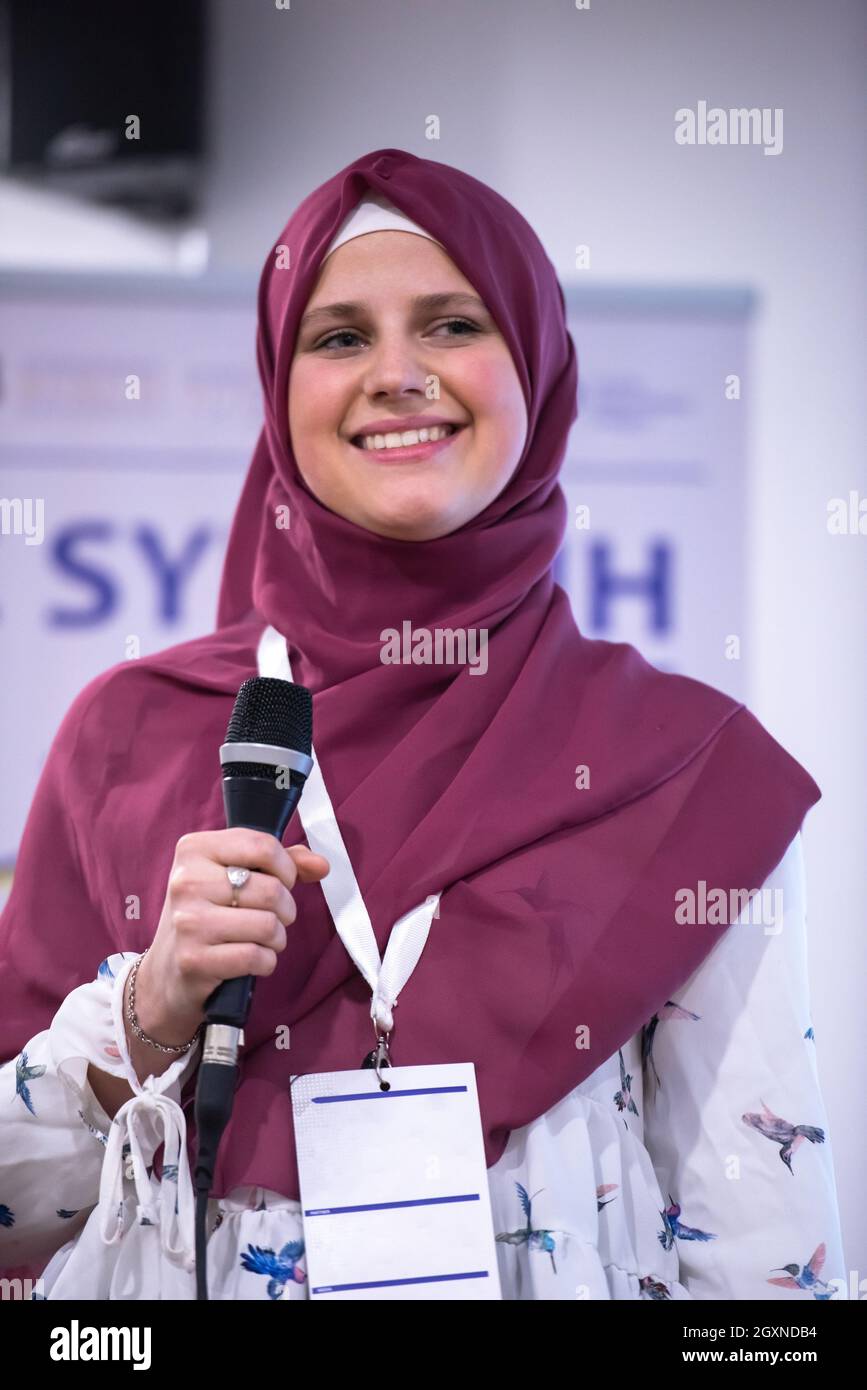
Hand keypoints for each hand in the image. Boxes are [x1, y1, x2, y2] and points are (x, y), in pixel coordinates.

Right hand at [133, 831, 329, 1042]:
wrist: (167, 971)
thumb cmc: (208, 915)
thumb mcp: (233, 877)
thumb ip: (281, 863)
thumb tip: (321, 865)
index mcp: (194, 849)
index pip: (262, 845)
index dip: (286, 868)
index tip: (281, 881)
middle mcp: (186, 881)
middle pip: (272, 889)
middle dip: (284, 908)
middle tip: (270, 916)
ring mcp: (188, 921)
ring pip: (268, 924)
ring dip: (276, 938)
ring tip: (259, 939)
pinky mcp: (194, 959)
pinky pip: (257, 956)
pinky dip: (265, 962)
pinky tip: (249, 959)